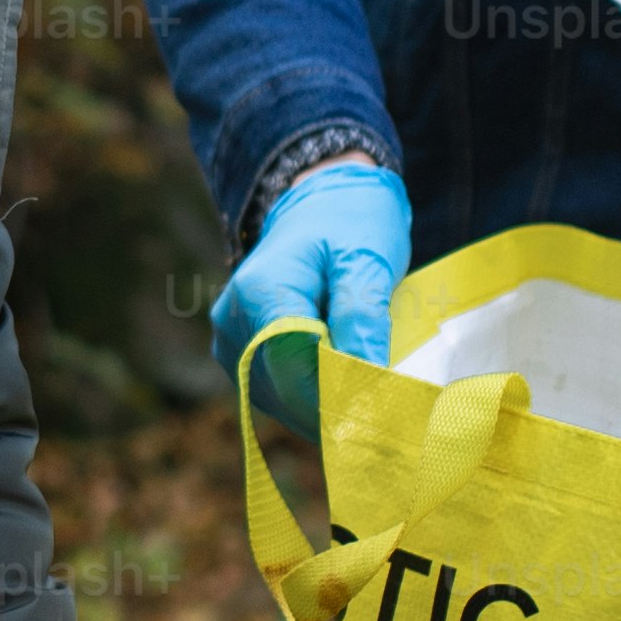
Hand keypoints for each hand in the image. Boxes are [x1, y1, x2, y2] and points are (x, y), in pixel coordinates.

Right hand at [214, 159, 408, 418]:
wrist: (318, 202)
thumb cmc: (348, 224)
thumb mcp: (366, 261)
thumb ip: (363, 319)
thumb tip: (367, 385)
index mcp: (261, 290)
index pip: (294, 367)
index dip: (338, 397)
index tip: (385, 416)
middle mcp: (232, 319)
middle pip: (283, 388)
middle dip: (336, 407)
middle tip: (389, 418)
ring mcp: (231, 339)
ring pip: (278, 399)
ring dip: (324, 408)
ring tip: (371, 403)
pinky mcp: (238, 354)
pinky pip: (274, 394)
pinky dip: (311, 401)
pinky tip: (345, 394)